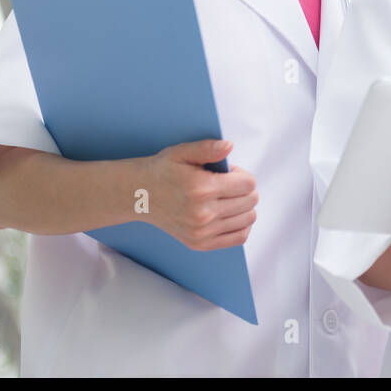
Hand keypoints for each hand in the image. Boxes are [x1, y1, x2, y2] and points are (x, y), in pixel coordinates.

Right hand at [138, 139, 258, 250]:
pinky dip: (242, 224)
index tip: (229, 172)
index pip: (248, 184)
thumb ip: (208, 148)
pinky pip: (239, 236)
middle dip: (244, 189)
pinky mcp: (201, 244)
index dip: (242, 174)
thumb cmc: (163, 171)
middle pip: (250, 201)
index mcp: (201, 189)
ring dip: (244, 206)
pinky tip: (232, 213)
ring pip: (248, 218)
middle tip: (227, 184)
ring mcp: (202, 232)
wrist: (141, 196)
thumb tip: (229, 146)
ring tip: (227, 197)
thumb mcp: (182, 152)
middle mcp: (203, 214)